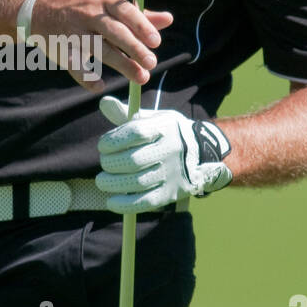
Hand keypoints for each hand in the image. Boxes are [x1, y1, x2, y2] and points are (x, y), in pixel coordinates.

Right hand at [30, 0, 171, 92]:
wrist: (40, 8)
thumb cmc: (84, 7)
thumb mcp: (109, 4)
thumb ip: (139, 15)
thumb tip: (168, 19)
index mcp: (104, 0)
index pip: (126, 12)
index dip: (141, 27)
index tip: (156, 42)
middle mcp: (89, 14)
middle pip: (115, 32)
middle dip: (134, 48)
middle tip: (152, 63)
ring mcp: (74, 32)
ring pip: (99, 49)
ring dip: (121, 64)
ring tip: (141, 77)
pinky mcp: (61, 49)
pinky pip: (75, 66)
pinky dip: (86, 77)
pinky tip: (100, 86)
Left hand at [95, 96, 232, 212]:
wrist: (204, 153)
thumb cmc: (168, 134)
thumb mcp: (154, 119)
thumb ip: (126, 115)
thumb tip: (104, 102)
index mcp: (165, 127)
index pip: (135, 132)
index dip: (113, 140)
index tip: (103, 146)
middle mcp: (171, 150)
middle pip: (133, 160)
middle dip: (111, 163)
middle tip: (105, 163)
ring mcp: (172, 173)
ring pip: (136, 182)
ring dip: (112, 184)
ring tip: (102, 181)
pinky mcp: (171, 193)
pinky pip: (145, 202)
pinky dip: (124, 204)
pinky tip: (111, 201)